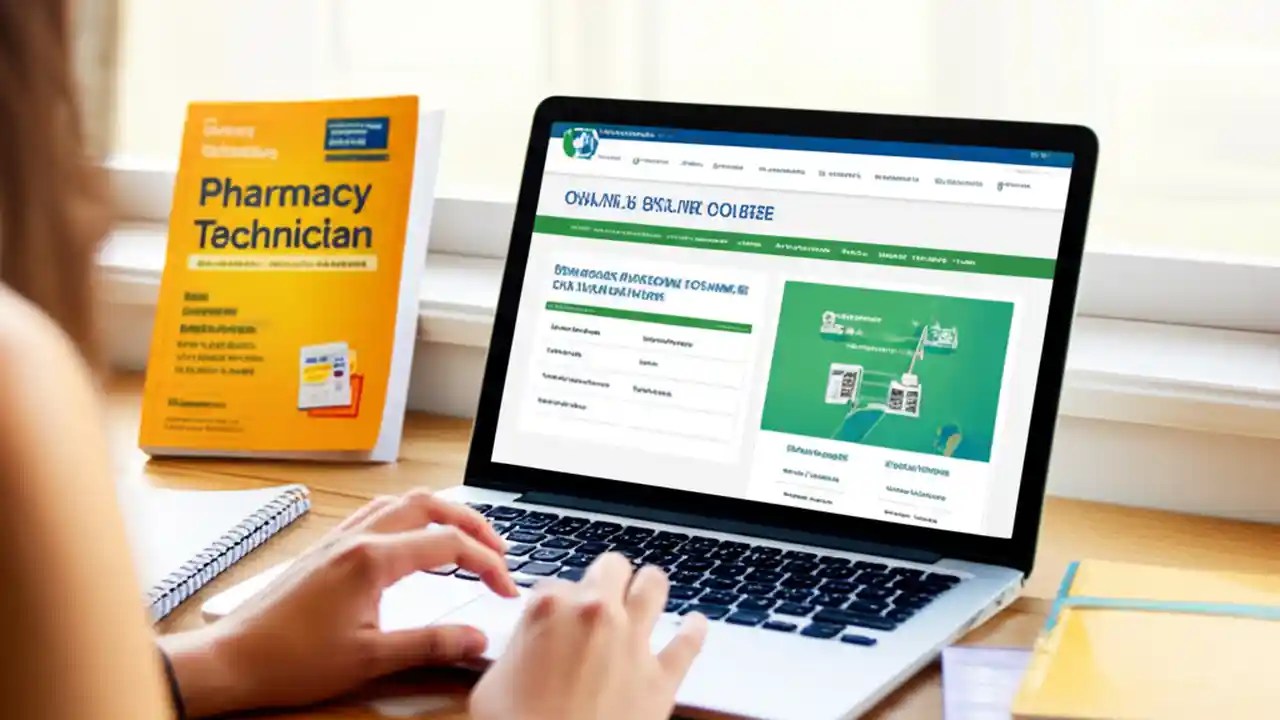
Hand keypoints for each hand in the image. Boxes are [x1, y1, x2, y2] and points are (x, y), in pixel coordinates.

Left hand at [158, 489, 518, 717]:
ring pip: (402, 502)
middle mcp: (356, 538)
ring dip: (441, 513)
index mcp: (372, 559)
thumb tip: (475, 639)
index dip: (488, 564)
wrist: (233, 660)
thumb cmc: (290, 660)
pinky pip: (377, 513)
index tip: (506, 589)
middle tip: (499, 551)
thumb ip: (430, 644)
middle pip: (430, 505)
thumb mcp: (370, 658)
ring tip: (465, 537)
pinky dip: (409, 517)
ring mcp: (339, 539)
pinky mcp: (326, 549)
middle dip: (472, 523)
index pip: (449, 544)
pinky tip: (412, 539)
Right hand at [470, 553, 708, 719]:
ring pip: (654, 586)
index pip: (555, 582)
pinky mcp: (661, 676)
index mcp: (550, 610)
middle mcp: (596, 615)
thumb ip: (513, 652)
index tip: (556, 613)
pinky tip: (695, 623)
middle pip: (611, 568)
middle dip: (606, 578)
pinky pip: (689, 642)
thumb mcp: (490, 685)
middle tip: (602, 592)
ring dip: (649, 586)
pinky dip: (694, 629)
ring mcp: (633, 642)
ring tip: (648, 589)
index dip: (556, 599)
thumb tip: (523, 650)